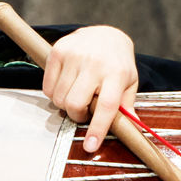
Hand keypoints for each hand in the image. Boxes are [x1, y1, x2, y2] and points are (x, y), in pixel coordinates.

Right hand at [43, 26, 137, 151]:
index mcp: (117, 73)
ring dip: (65, 105)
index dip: (97, 128)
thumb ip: (127, 107)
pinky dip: (54, 94)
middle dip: (77, 116)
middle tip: (84, 112)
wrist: (105, 34)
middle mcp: (95, 63)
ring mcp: (74, 55)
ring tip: (77, 95)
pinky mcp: (58, 51)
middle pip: (75, 104)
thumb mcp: (129, 83)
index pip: (106, 106)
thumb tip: (132, 130)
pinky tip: (67, 85)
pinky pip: (47, 87)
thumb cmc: (118, 64)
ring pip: (59, 98)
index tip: (90, 146)